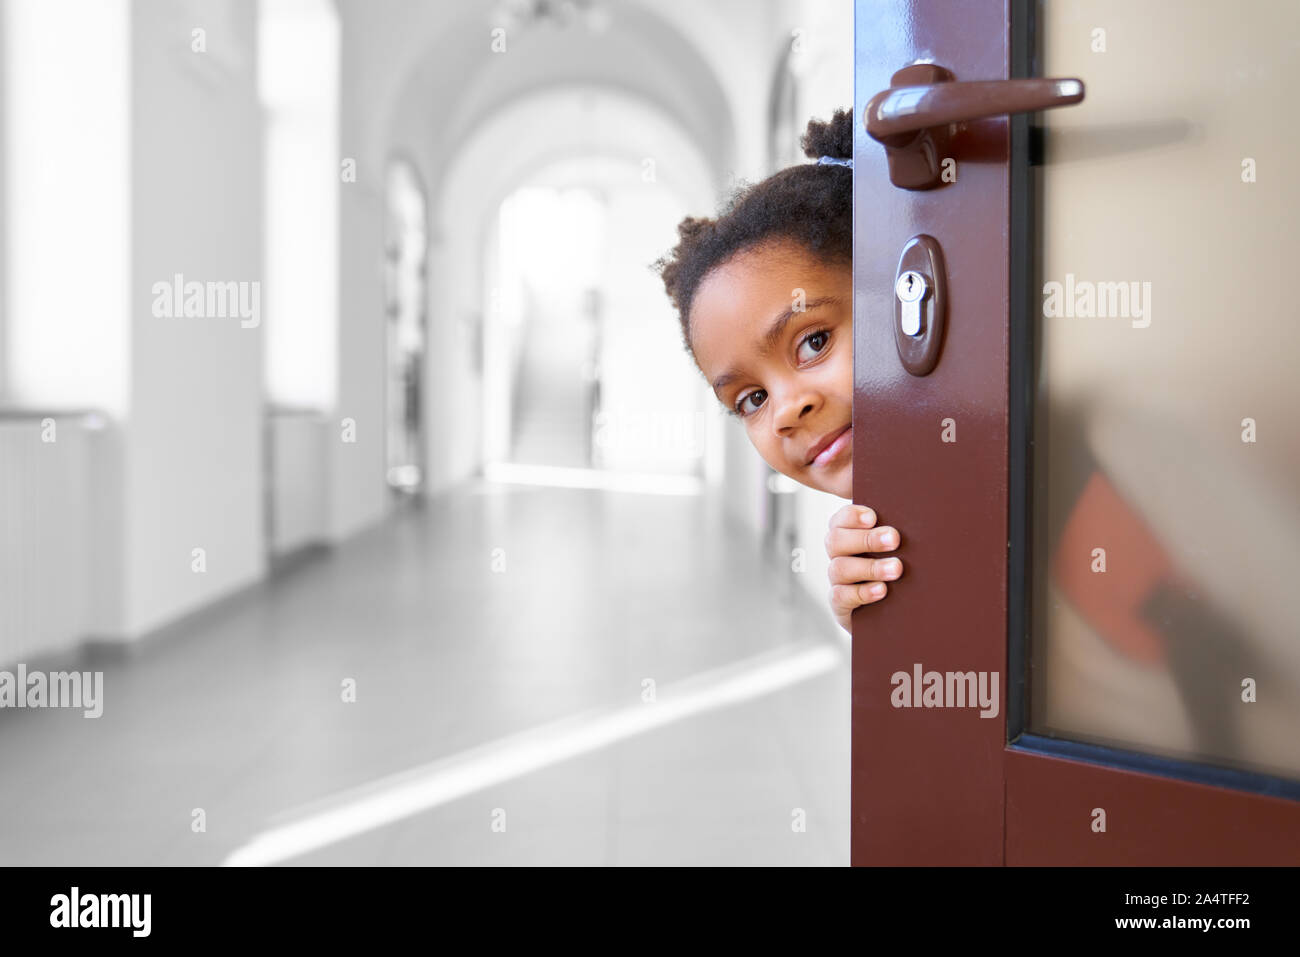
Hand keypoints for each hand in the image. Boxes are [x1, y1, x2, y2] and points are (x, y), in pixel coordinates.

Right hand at [825, 504, 902, 633]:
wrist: (899, 608)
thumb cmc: (902, 566)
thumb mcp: (900, 545)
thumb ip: (897, 528)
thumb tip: (916, 505)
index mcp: (849, 534)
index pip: (840, 519)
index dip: (852, 516)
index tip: (873, 517)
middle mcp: (839, 555)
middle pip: (835, 541)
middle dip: (866, 539)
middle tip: (894, 539)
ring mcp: (838, 580)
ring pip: (839, 568)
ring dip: (870, 567)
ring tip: (896, 569)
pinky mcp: (840, 604)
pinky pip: (840, 596)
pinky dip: (861, 592)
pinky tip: (882, 590)